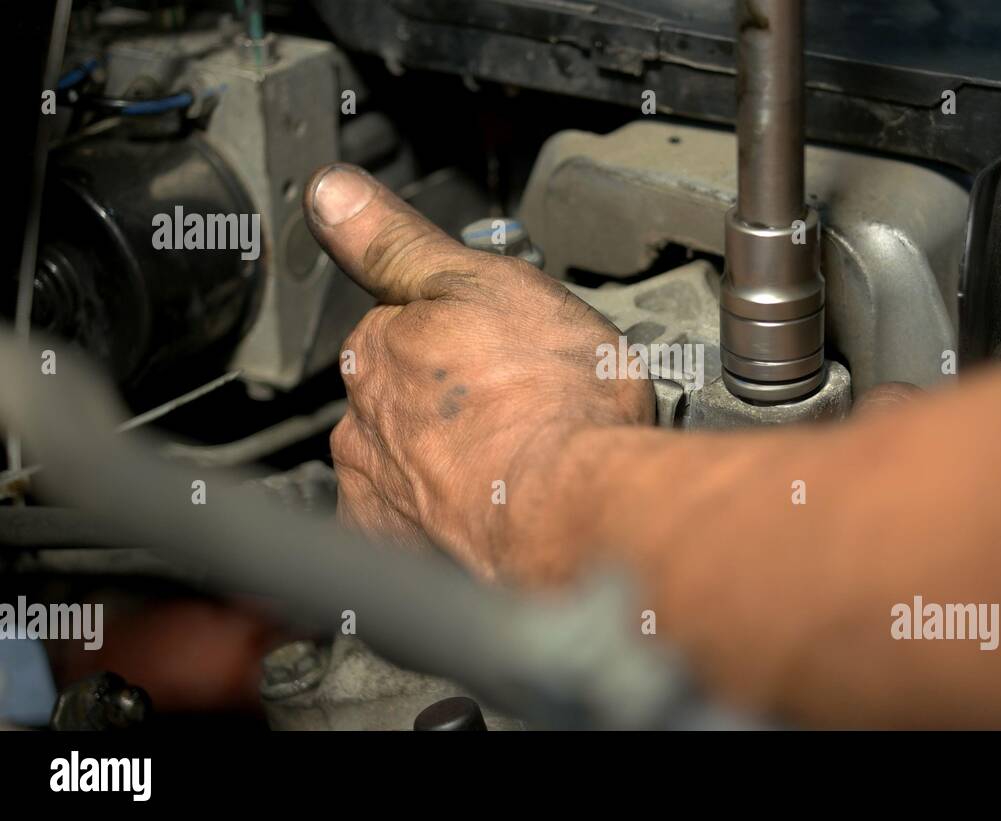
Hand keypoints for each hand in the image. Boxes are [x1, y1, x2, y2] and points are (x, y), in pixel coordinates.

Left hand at [304, 164, 653, 577]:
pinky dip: (444, 528)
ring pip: (406, 472)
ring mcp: (376, 498)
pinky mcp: (399, 558)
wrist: (574, 508)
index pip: (397, 335)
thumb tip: (329, 193)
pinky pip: (413, 537)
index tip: (497, 353)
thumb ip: (398, 241)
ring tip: (517, 468)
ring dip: (446, 470)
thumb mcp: (483, 280)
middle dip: (445, 409)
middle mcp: (360, 426)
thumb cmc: (548, 401)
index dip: (455, 341)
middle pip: (398, 407)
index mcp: (378, 350)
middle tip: (517, 412)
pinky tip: (494, 516)